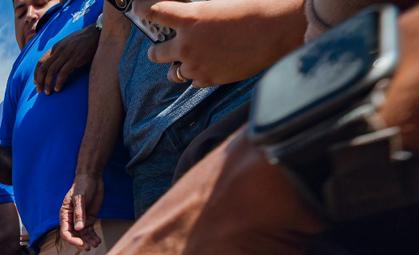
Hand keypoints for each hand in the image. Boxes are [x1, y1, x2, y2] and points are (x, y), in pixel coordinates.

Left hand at [35, 26, 99, 94]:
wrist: (96, 33)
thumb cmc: (82, 41)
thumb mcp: (67, 45)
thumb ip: (60, 54)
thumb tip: (54, 67)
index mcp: (55, 47)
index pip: (40, 62)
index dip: (36, 74)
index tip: (36, 83)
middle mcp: (59, 50)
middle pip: (43, 68)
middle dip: (39, 81)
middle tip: (40, 91)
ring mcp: (67, 54)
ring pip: (51, 71)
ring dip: (48, 83)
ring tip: (48, 92)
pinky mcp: (75, 59)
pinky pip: (63, 72)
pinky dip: (59, 82)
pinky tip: (58, 88)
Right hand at [59, 173, 104, 249]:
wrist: (91, 178)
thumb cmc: (82, 186)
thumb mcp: (80, 198)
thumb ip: (79, 213)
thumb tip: (78, 228)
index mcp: (65, 215)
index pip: (65, 232)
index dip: (72, 240)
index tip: (81, 244)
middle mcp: (71, 220)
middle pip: (74, 236)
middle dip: (81, 243)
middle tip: (89, 248)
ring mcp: (80, 220)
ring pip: (82, 235)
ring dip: (88, 241)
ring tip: (96, 244)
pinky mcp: (89, 219)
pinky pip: (90, 231)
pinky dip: (93, 236)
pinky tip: (98, 240)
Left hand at [143, 0, 305, 87]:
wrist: (278, 29)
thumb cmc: (253, 6)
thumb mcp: (219, 2)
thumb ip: (196, 10)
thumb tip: (189, 12)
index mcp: (189, 18)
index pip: (153, 13)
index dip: (144, 10)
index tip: (141, 10)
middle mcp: (187, 45)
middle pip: (155, 53)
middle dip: (158, 49)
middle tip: (163, 46)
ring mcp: (197, 65)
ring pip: (173, 73)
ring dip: (176, 66)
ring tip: (187, 60)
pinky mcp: (209, 80)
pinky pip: (192, 82)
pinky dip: (196, 75)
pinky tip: (207, 66)